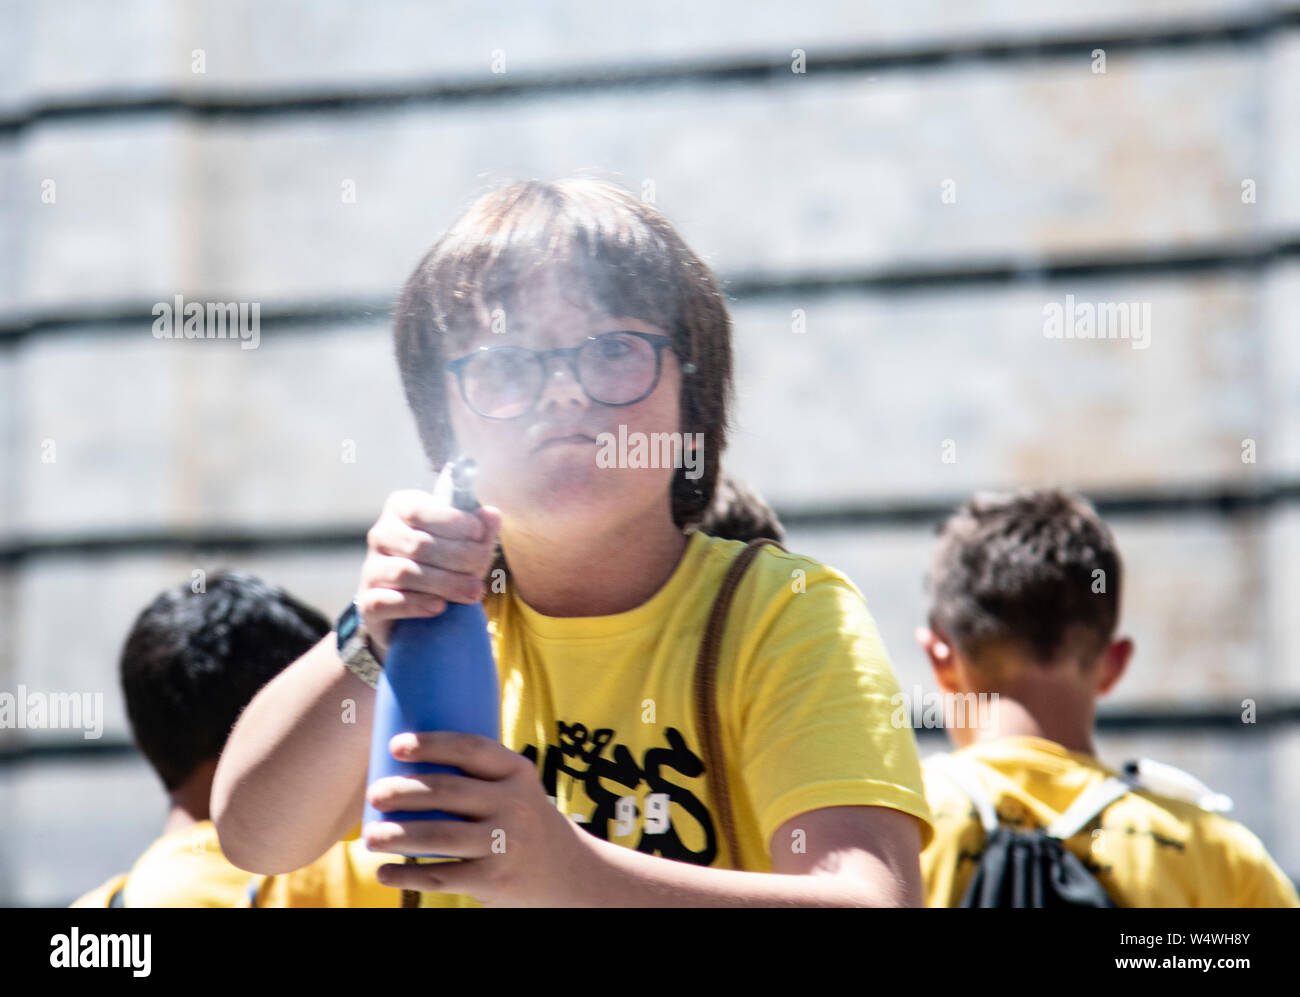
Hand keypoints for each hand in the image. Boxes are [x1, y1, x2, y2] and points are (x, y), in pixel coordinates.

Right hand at [357, 489, 501, 658]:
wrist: (414, 610)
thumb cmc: (443, 565)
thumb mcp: (466, 545)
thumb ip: (480, 531)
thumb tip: (492, 515)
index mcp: (401, 509)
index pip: (420, 510)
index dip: (452, 521)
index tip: (480, 534)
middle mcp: (381, 535)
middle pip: (417, 544)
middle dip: (457, 558)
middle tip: (481, 571)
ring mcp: (371, 569)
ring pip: (404, 572)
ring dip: (445, 583)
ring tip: (473, 592)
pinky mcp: (367, 603)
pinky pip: (386, 601)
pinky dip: (416, 604)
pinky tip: (439, 607)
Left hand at [363, 732, 606, 906]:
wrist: (571, 871)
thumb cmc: (524, 819)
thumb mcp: (516, 788)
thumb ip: (477, 776)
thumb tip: (402, 763)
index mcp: (518, 771)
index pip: (470, 749)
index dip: (431, 744)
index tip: (395, 746)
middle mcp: (514, 804)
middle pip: (447, 792)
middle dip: (402, 791)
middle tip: (373, 793)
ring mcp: (505, 843)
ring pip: (439, 836)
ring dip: (396, 836)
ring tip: (369, 838)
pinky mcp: (495, 879)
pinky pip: (442, 875)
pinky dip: (408, 875)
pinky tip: (384, 872)